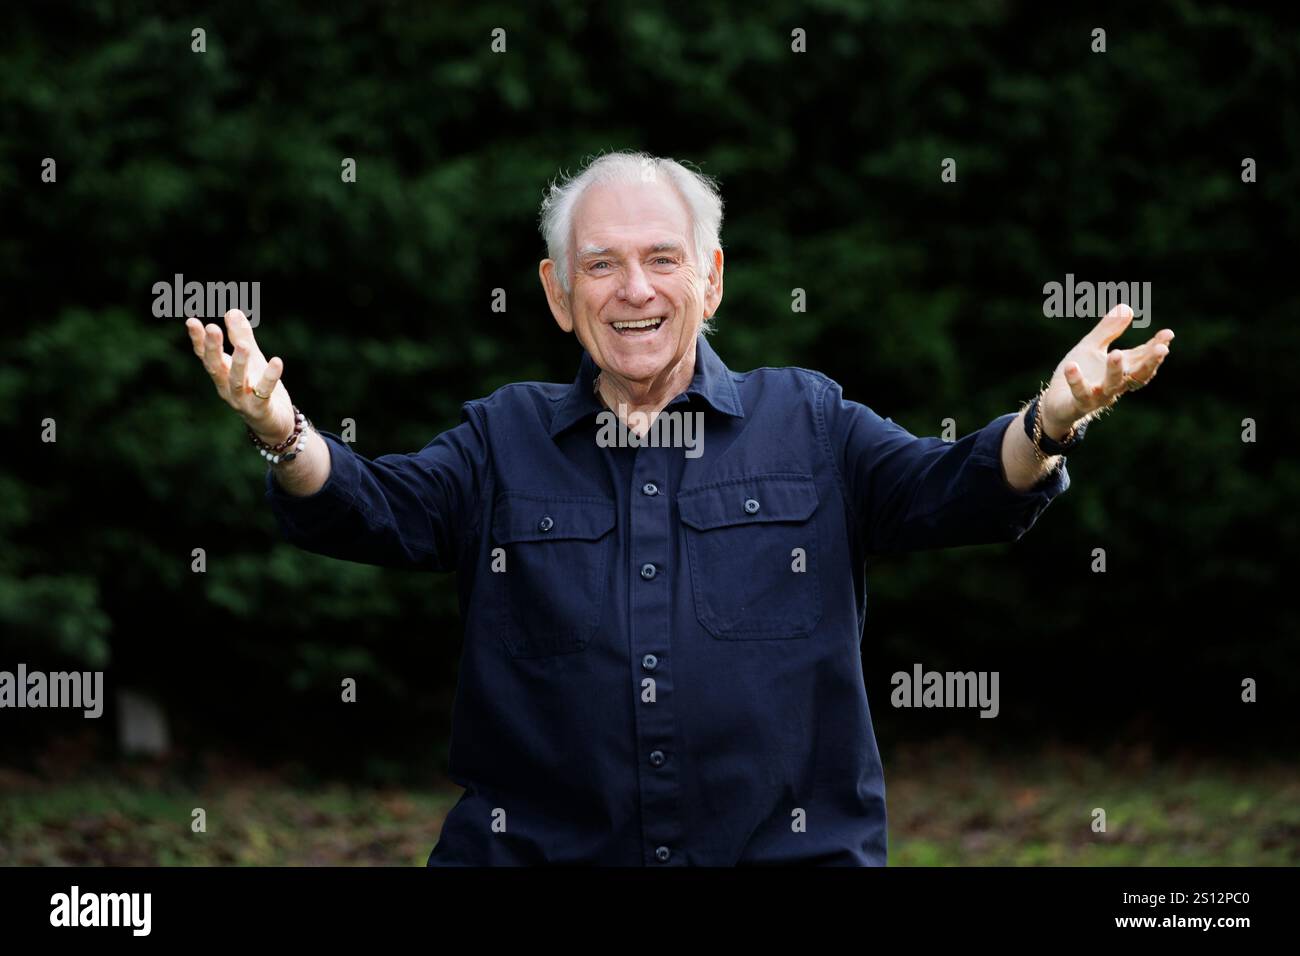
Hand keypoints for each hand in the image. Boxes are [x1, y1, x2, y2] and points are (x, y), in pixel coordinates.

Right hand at [185, 309, 295, 443]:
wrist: (274, 424)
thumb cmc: (258, 389)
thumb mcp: (252, 360)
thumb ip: (241, 337)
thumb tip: (232, 311)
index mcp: (222, 374)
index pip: (206, 356)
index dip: (198, 340)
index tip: (192, 321)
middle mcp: (227, 388)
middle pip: (216, 367)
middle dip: (213, 349)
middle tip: (212, 328)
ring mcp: (242, 401)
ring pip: (237, 381)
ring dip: (239, 363)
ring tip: (243, 345)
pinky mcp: (260, 409)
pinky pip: (264, 393)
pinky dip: (270, 378)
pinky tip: (277, 362)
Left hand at [1040, 304, 1173, 437]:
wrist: (1056, 402)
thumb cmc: (1080, 373)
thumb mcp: (1091, 347)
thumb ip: (1108, 330)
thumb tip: (1126, 307)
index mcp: (1121, 369)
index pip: (1144, 358)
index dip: (1157, 347)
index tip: (1168, 334)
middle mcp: (1114, 384)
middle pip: (1138, 376)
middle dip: (1151, 362)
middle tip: (1163, 349)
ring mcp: (1098, 396)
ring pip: (1111, 386)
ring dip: (1115, 370)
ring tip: (1116, 353)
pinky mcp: (1078, 404)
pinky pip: (1080, 394)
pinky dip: (1076, 381)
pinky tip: (1071, 366)